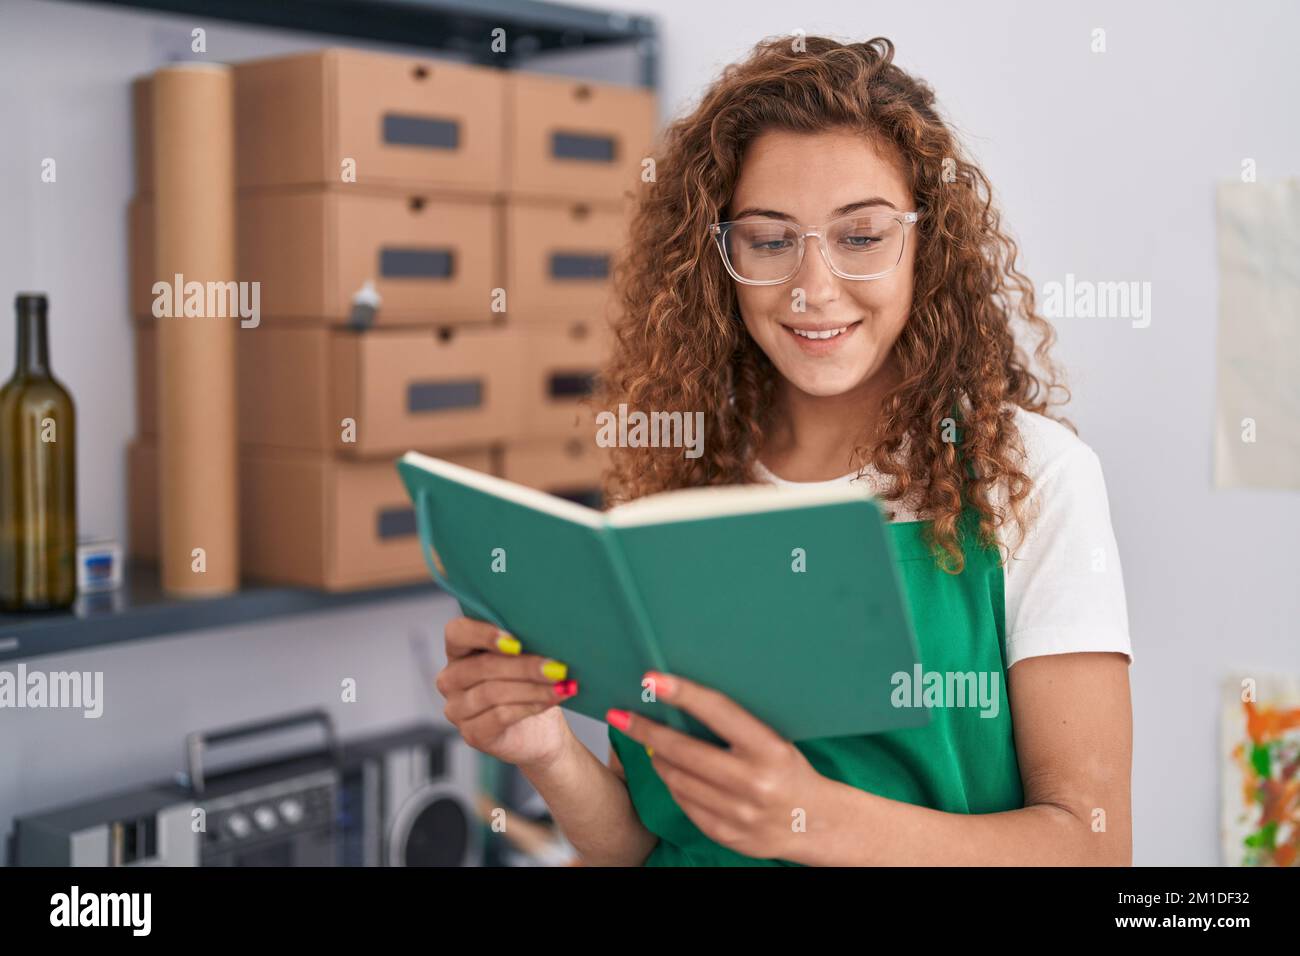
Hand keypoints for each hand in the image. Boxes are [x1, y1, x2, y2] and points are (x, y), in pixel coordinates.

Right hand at [437, 617, 576, 770]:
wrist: (541, 732)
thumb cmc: (531, 687)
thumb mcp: (528, 659)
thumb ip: (524, 645)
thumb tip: (543, 635)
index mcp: (460, 651)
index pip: (457, 633)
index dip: (483, 633)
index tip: (516, 642)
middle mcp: (451, 679)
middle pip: (483, 666)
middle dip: (524, 666)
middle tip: (555, 668)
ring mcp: (457, 710)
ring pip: (493, 692)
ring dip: (533, 688)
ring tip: (559, 685)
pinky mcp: (472, 734)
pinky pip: (500, 715)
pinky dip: (530, 706)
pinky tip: (550, 701)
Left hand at [607, 671, 829, 860]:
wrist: (814, 822)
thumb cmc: (788, 769)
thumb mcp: (773, 740)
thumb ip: (733, 726)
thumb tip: (681, 702)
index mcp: (769, 748)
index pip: (717, 712)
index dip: (681, 693)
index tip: (651, 679)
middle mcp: (753, 781)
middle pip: (681, 751)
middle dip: (645, 730)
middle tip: (621, 715)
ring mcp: (737, 812)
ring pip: (675, 778)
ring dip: (658, 758)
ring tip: (652, 745)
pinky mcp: (725, 834)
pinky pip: (683, 803)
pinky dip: (673, 785)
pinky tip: (673, 773)